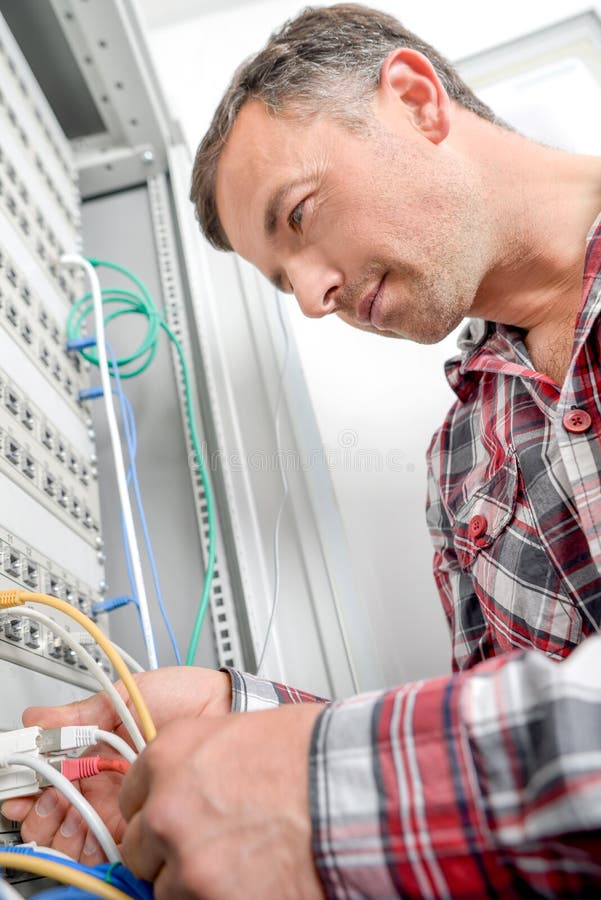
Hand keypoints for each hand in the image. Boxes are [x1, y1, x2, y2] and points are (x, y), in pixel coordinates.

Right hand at [1, 666, 230, 863]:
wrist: (226, 709)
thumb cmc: (185, 698)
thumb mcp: (127, 696)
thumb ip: (82, 713)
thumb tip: (37, 718)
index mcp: (93, 748)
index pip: (47, 774)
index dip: (28, 781)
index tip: (22, 781)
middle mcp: (102, 781)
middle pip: (51, 812)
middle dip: (39, 810)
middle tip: (45, 799)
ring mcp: (118, 805)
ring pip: (71, 835)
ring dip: (59, 830)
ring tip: (69, 813)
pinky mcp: (140, 824)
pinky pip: (104, 848)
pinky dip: (88, 847)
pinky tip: (88, 832)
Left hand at [120, 704, 325, 898]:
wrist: (349, 790)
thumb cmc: (310, 755)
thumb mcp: (238, 732)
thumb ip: (197, 761)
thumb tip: (187, 784)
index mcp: (168, 754)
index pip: (130, 795)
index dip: (158, 805)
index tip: (175, 812)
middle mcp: (166, 807)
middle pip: (140, 845)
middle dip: (169, 847)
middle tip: (210, 841)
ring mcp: (186, 860)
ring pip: (164, 885)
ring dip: (194, 878)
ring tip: (241, 860)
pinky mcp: (209, 899)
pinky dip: (219, 896)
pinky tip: (252, 877)